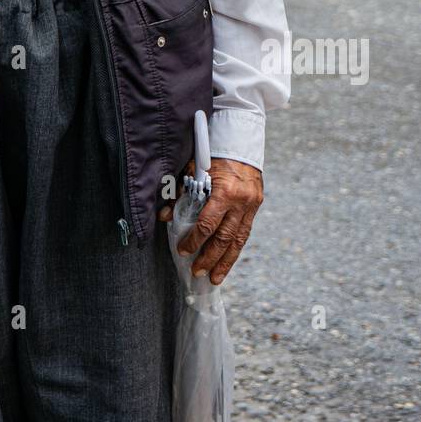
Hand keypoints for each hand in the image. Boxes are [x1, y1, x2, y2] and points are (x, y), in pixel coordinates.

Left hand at [163, 157, 263, 285]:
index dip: (194, 240)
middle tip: (196, 272)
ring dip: (225, 262)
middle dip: (210, 258)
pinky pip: (244, 233)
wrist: (240, 143)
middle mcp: (241, 202)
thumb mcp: (193, 170)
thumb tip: (165, 217)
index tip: (183, 251)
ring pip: (238, 240)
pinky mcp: (256, 207)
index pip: (207, 224)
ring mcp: (251, 206)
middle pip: (224, 238)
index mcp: (224, 192)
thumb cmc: (213, 155)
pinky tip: (227, 261)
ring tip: (214, 278)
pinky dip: (235, 249)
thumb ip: (179, 194)